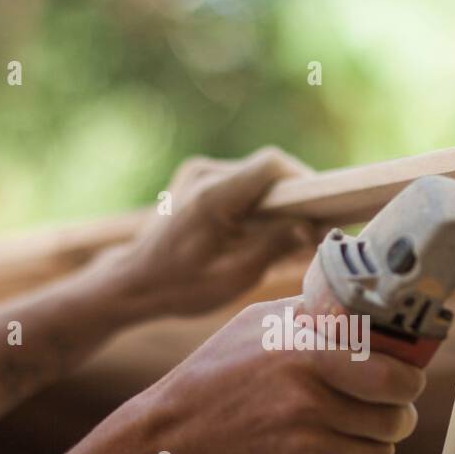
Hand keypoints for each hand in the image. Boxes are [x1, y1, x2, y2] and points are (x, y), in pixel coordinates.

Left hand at [113, 147, 316, 316]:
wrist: (133, 283)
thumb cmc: (180, 287)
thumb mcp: (235, 276)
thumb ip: (275, 245)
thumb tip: (311, 226)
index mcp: (211, 195)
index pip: (272, 166)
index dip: (305, 183)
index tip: (321, 213)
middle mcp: (204, 173)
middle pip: (268, 171)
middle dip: (295, 200)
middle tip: (310, 234)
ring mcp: (198, 173)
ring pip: (257, 177)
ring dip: (277, 204)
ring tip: (289, 238)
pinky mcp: (198, 180)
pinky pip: (241, 184)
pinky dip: (259, 205)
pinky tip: (263, 233)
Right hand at [132, 297, 424, 453]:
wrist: (169, 440)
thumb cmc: (215, 375)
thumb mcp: (257, 325)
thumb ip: (313, 317)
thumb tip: (366, 312)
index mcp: (308, 354)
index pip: (396, 376)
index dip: (409, 381)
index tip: (403, 381)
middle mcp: (309, 401)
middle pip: (396, 419)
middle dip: (396, 417)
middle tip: (381, 412)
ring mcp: (304, 446)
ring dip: (375, 447)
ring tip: (353, 436)